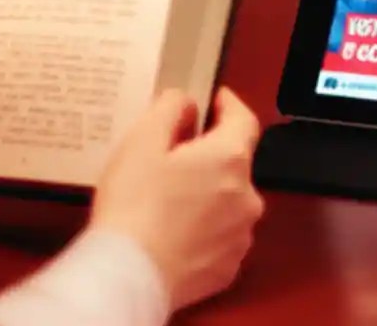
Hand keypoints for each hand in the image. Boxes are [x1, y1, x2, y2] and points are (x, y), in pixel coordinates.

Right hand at [92, 86, 264, 310]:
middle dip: (208, 156)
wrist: (129, 276)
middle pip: (234, 163)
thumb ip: (170, 109)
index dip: (229, 105)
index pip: (244, 119)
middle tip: (171, 159)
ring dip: (207, 195)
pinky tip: (172, 232)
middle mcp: (247, 195)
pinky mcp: (228, 266)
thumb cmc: (134, 207)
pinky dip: (203, 230)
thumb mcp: (142, 141)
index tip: (215, 100)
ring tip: (166, 202)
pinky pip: (220, 236)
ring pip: (229, 202)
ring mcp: (241, 234)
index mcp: (230, 158)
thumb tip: (187, 103)